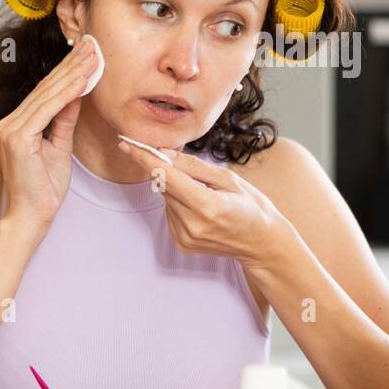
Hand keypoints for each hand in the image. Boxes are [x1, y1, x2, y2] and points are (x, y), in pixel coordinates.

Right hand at [0, 38, 100, 228]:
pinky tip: (83, 80)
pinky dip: (67, 94)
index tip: (88, 55)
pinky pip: (47, 110)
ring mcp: (11, 129)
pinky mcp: (17, 138)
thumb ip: (64, 120)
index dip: (68, 71)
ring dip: (73, 74)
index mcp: (17, 124)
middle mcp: (10, 122)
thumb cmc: (43, 189)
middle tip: (94, 46)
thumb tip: (77, 93)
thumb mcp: (59, 147)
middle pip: (46, 88)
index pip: (46, 92)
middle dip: (72, 65)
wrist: (31, 217)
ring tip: (94, 57)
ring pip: (48, 95)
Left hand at [117, 139, 292, 268]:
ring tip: (206, 198)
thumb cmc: (250, 205)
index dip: (145, 159)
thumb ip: (192, 166)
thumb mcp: (228, 178)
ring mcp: (184, 237)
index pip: (166, 177)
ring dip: (178, 192)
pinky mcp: (180, 243)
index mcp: (207, 206)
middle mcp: (192, 225)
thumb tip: (162, 152)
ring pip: (167, 200)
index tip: (127, 144)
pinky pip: (170, 214)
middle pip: (165, 187)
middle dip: (171, 173)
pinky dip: (180, 206)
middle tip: (194, 174)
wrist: (261, 243)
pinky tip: (201, 211)